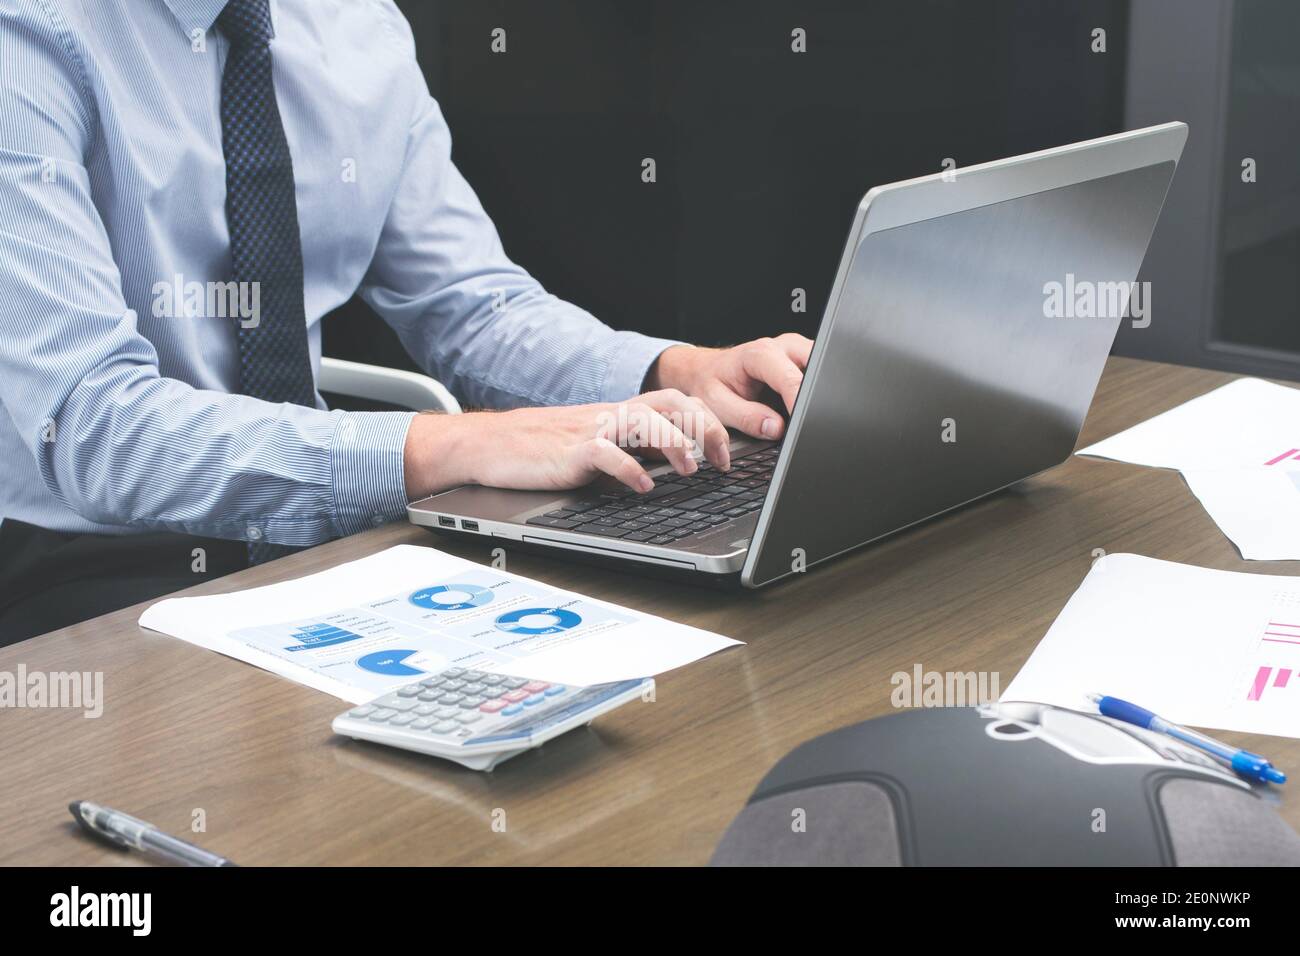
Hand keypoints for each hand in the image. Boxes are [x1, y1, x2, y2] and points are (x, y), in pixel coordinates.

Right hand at [403, 389, 730, 498]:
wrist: (490, 446)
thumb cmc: (542, 450)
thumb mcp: (597, 446)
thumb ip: (632, 450)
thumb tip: (674, 466)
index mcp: (621, 413)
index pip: (676, 402)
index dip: (708, 421)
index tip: (727, 453)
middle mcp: (611, 415)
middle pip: (671, 404)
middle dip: (704, 428)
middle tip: (720, 461)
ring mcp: (592, 430)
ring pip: (644, 422)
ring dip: (674, 444)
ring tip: (690, 470)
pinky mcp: (570, 451)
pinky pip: (606, 453)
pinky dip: (628, 469)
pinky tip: (642, 486)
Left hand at [644, 333, 813, 439]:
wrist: (706, 370)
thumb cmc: (710, 383)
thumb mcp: (718, 404)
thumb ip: (746, 417)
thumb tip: (776, 428)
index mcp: (761, 354)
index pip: (792, 380)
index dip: (800, 405)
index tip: (802, 426)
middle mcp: (783, 347)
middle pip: (817, 367)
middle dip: (817, 395)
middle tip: (808, 421)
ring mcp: (796, 351)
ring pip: (823, 369)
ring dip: (819, 392)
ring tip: (805, 413)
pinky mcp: (803, 361)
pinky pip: (819, 374)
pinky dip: (817, 391)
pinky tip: (805, 405)